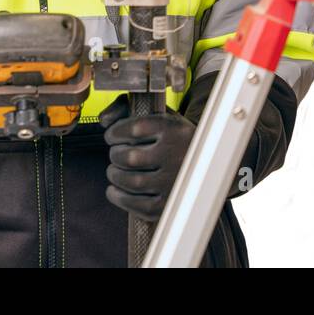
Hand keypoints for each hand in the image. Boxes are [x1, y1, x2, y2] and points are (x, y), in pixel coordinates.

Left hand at [99, 94, 195, 219]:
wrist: (209, 165)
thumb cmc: (176, 139)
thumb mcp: (162, 117)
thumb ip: (128, 109)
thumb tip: (104, 119)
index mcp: (174, 130)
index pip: (134, 129)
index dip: (115, 133)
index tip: (112, 136)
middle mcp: (176, 155)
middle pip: (129, 157)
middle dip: (115, 155)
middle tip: (116, 154)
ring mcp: (173, 182)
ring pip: (130, 181)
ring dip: (115, 175)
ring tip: (115, 170)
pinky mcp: (169, 204)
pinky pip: (137, 204)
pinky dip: (119, 197)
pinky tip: (116, 190)